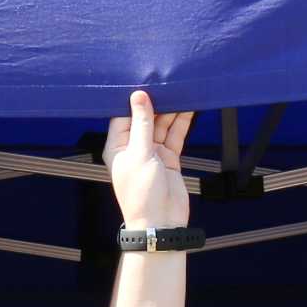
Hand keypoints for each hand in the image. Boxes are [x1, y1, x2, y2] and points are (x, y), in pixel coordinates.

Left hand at [106, 90, 194, 229]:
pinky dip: (182, 123)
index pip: (123, 116)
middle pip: (144, 118)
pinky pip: (174, 135)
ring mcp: (152, 152)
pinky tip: (189, 108)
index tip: (146, 83)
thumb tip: (138, 97)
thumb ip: (142, 124)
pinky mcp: (168, 158)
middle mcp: (133, 148)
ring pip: (161, 125)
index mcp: (117, 147)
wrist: (161, 223)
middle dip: (156, 102)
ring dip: (171, 110)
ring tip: (182, 91)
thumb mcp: (140, 154)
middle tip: (168, 84)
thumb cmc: (142, 195)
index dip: (134, 100)